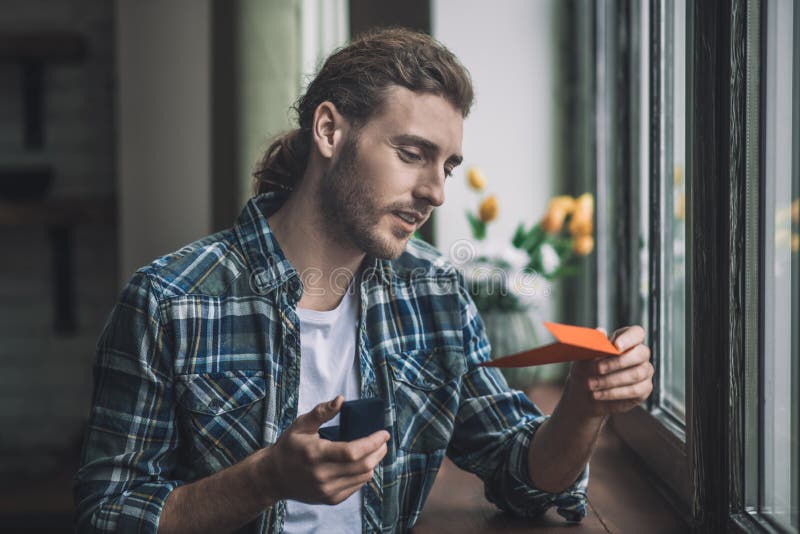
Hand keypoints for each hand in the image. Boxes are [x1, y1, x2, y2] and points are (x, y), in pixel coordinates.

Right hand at [260, 396, 389, 505]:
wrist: (274, 477)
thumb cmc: (289, 446)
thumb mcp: (301, 425)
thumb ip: (321, 412)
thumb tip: (341, 400)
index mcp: (315, 454)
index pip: (352, 452)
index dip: (372, 442)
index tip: (384, 433)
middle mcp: (322, 475)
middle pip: (363, 466)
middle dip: (379, 451)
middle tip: (383, 440)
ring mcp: (327, 490)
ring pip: (363, 477)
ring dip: (374, 462)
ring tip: (375, 450)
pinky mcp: (330, 499)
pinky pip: (356, 486)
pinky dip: (364, 473)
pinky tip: (362, 463)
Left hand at [563, 325, 652, 417]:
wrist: (583, 396)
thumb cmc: (585, 372)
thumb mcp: (584, 358)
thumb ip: (594, 345)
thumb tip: (601, 331)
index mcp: (625, 340)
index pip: (637, 333)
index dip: (629, 338)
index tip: (616, 346)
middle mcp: (639, 354)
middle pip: (641, 353)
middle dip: (618, 362)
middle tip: (598, 368)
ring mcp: (644, 372)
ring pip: (637, 373)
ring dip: (611, 380)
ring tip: (592, 384)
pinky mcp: (644, 389)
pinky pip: (635, 390)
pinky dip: (614, 393)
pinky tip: (599, 394)